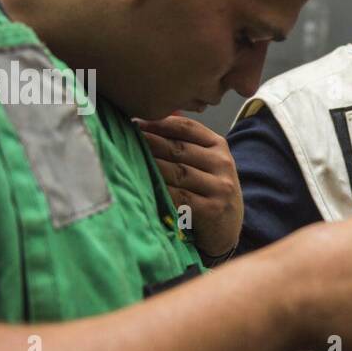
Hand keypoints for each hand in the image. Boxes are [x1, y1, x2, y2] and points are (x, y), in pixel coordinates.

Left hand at [137, 115, 241, 258]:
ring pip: (177, 172)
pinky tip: (143, 185)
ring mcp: (220, 187)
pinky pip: (179, 196)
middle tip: (124, 138)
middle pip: (179, 148)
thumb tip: (142, 125)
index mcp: (219, 146)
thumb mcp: (205, 164)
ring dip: (150, 165)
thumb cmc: (207, 192)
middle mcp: (223, 164)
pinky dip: (160, 190)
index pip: (187, 127)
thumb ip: (184, 146)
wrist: (227, 229)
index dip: (159, 123)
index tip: (135, 121)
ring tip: (127, 159)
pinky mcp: (212, 209)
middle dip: (149, 142)